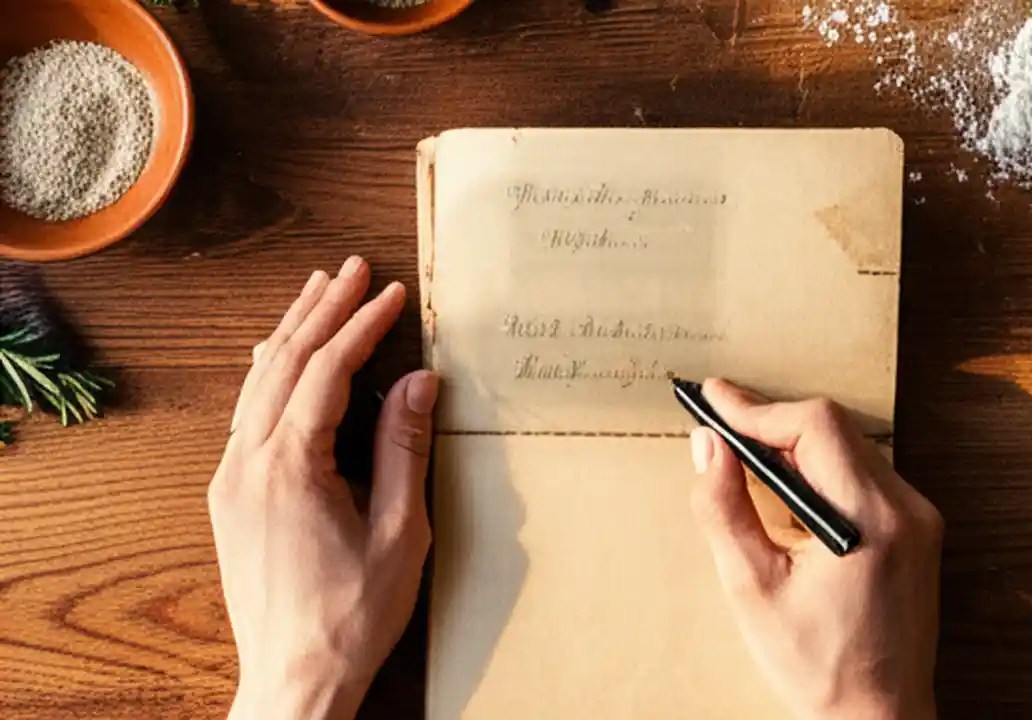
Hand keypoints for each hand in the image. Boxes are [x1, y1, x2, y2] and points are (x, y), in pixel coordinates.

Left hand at [209, 256, 436, 719]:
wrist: (294, 678)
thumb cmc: (352, 616)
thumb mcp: (398, 531)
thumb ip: (403, 449)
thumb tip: (418, 381)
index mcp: (290, 468)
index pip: (325, 372)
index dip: (359, 325)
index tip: (389, 291)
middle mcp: (248, 464)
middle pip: (282, 363)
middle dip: (320, 310)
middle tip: (352, 267)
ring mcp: (231, 479)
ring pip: (256, 383)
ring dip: (291, 333)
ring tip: (318, 291)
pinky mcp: (229, 496)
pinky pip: (246, 413)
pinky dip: (270, 373)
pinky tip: (280, 357)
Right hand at [689, 379, 942, 719]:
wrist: (878, 717)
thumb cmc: (817, 666)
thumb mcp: (751, 590)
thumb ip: (724, 510)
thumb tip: (708, 447)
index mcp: (870, 521)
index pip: (814, 426)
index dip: (756, 408)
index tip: (713, 398)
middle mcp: (906, 509)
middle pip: (833, 428)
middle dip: (772, 422)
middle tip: (720, 429)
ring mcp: (919, 518)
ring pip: (849, 446)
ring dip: (796, 444)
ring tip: (747, 458)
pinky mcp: (918, 530)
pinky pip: (865, 473)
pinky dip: (821, 468)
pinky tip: (790, 490)